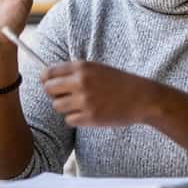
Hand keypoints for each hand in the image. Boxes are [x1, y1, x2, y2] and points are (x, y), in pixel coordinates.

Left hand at [41, 62, 159, 126]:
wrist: (141, 98)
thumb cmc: (118, 82)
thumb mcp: (96, 68)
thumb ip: (75, 71)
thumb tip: (48, 79)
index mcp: (82, 67)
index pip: (49, 72)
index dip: (46, 79)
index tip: (49, 83)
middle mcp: (81, 82)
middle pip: (49, 89)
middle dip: (53, 94)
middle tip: (63, 96)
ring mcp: (85, 101)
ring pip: (57, 106)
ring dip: (64, 107)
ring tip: (78, 105)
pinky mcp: (90, 117)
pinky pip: (69, 120)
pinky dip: (75, 118)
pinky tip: (87, 113)